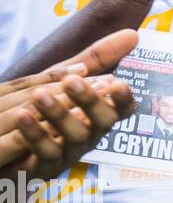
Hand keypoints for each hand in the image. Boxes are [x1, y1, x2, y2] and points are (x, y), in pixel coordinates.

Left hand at [0, 30, 138, 180]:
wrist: (11, 148)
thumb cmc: (46, 112)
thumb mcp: (66, 81)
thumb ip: (96, 60)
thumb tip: (132, 34)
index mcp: (98, 114)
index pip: (123, 109)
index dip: (124, 99)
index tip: (118, 84)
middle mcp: (90, 134)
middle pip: (103, 122)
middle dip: (90, 101)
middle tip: (73, 81)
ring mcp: (69, 153)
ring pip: (75, 137)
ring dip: (59, 114)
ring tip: (38, 95)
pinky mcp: (43, 168)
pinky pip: (45, 153)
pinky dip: (36, 134)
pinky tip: (22, 115)